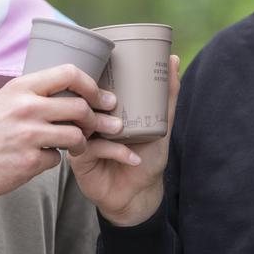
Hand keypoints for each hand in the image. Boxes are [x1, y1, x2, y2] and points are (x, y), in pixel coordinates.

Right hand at [0, 64, 123, 201]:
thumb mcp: (4, 99)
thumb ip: (33, 93)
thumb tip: (67, 89)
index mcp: (22, 87)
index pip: (70, 73)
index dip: (93, 86)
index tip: (103, 97)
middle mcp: (26, 107)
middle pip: (80, 108)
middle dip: (99, 119)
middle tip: (107, 125)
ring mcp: (28, 135)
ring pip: (75, 136)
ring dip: (83, 143)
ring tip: (80, 146)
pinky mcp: (28, 161)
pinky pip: (57, 159)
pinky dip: (54, 159)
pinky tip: (42, 158)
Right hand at [68, 55, 179, 226]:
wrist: (139, 194)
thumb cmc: (146, 157)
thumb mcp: (161, 125)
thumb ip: (167, 96)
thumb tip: (173, 59)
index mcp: (103, 108)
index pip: (93, 85)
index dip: (97, 75)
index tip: (112, 69)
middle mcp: (90, 121)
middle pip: (84, 100)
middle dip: (99, 99)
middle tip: (116, 102)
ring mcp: (83, 139)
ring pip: (85, 122)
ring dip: (106, 125)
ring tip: (123, 130)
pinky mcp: (81, 159)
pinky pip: (93, 147)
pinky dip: (115, 151)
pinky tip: (133, 158)